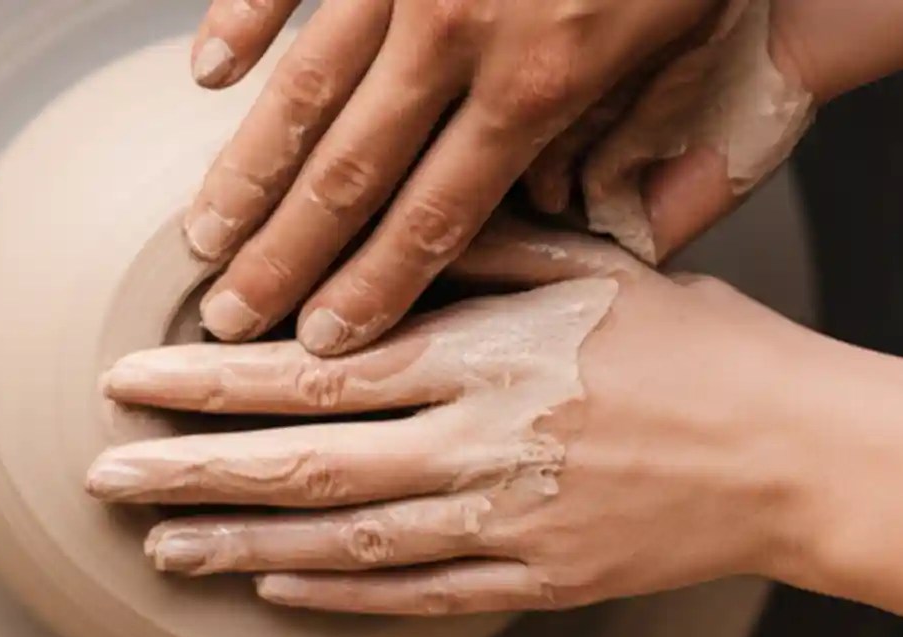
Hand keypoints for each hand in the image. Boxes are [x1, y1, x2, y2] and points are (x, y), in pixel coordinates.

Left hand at [88, 228, 810, 614]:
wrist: (789, 454)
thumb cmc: (693, 346)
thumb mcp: (586, 268)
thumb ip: (474, 257)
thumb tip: (372, 253)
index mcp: (481, 357)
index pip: (312, 373)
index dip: (207, 382)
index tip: (131, 382)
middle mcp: (474, 446)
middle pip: (301, 464)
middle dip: (187, 470)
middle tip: (103, 475)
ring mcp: (498, 526)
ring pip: (337, 544)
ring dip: (236, 543)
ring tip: (160, 545)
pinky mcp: (526, 581)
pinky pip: (409, 596)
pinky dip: (330, 594)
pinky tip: (269, 585)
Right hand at [183, 0, 731, 354]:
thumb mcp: (698, 30)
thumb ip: (648, 126)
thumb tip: (611, 217)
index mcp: (542, 78)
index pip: (435, 219)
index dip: (371, 289)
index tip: (324, 339)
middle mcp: (460, 35)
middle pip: (349, 176)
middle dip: (284, 258)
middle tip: (232, 315)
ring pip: (305, 92)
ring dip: (246, 172)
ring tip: (203, 234)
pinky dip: (243, 18)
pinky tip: (209, 74)